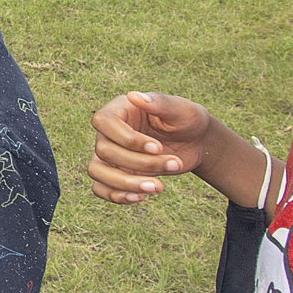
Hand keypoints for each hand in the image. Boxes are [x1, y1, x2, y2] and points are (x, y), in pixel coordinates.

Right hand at [87, 91, 222, 205]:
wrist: (196, 142)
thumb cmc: (187, 120)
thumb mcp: (180, 109)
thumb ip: (159, 102)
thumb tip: (134, 95)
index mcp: (119, 110)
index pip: (104, 122)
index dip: (127, 139)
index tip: (158, 147)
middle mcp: (108, 132)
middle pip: (105, 150)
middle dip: (140, 163)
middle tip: (174, 164)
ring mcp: (109, 155)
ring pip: (97, 171)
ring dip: (126, 184)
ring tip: (158, 188)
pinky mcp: (116, 174)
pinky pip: (100, 188)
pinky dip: (116, 196)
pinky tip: (141, 197)